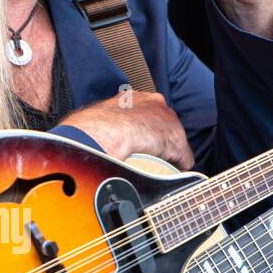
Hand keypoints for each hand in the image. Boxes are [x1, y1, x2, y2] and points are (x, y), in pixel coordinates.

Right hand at [64, 90, 195, 169]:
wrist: (102, 132)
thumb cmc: (89, 130)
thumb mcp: (95, 122)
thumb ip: (103, 126)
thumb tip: (89, 143)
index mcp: (133, 97)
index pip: (146, 113)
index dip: (143, 131)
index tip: (138, 144)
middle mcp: (154, 102)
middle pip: (163, 125)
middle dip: (158, 142)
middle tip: (147, 158)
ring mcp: (167, 120)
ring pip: (173, 142)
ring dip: (167, 156)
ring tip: (155, 169)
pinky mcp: (176, 139)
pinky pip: (182, 158)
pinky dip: (177, 168)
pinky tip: (167, 175)